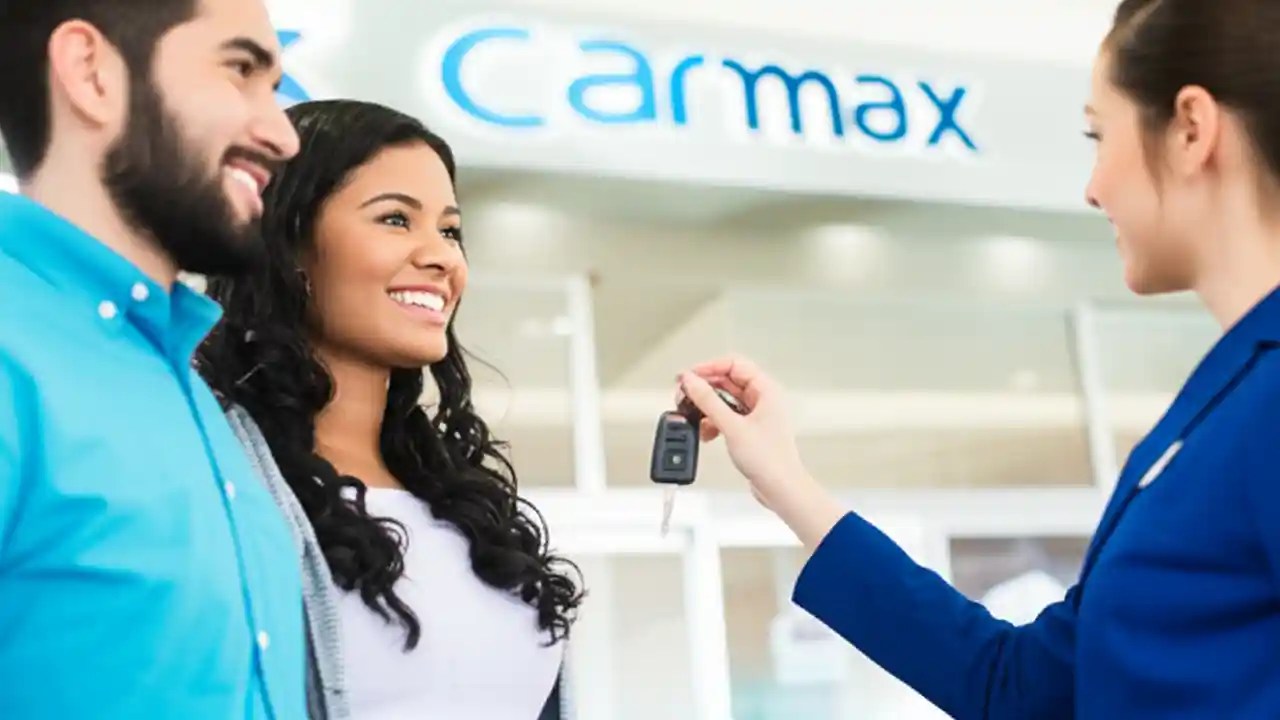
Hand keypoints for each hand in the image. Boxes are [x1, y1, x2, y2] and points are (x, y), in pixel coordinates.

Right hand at [677, 355, 809, 510]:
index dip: (709, 368)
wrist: (780, 488)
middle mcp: (763, 399)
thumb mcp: (732, 426)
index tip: (690, 376)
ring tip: (692, 415)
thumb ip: (708, 401)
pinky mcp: (749, 430)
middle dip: (704, 389)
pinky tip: (706, 433)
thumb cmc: (769, 460)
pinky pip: (727, 416)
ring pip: (725, 400)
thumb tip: (691, 381)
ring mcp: (756, 415)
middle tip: (684, 396)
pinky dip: (713, 421)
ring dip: (707, 407)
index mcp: (766, 390)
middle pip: (727, 381)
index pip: (734, 365)